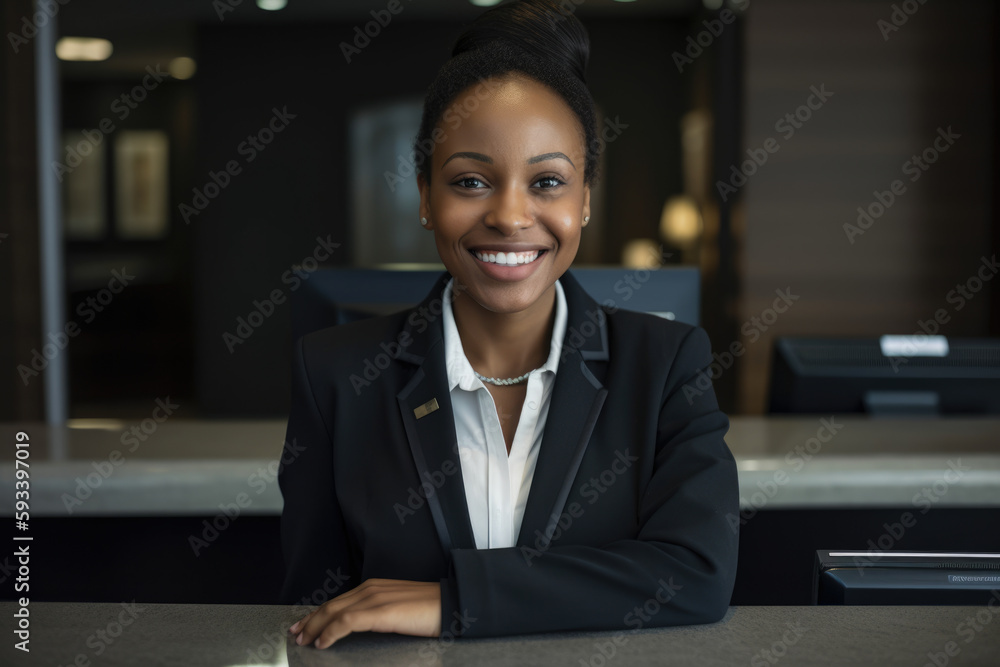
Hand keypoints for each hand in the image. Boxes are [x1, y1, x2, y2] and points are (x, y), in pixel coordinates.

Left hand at [288, 578, 441, 648]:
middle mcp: (370, 589)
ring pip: (334, 612)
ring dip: (315, 627)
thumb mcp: (398, 609)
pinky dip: (331, 632)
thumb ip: (379, 614)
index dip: (319, 614)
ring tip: (303, 640)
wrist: (453, 604)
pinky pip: (347, 622)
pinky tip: (323, 643)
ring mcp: (374, 599)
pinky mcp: (380, 611)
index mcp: (375, 587)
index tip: (305, 624)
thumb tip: (363, 626)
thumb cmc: (430, 610)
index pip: (339, 601)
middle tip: (296, 634)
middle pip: (331, 605)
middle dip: (310, 621)